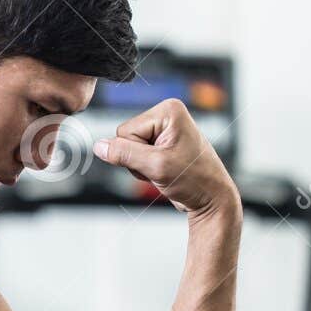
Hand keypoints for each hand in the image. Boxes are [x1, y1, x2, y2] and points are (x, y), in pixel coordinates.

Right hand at [92, 99, 238, 216]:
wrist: (211, 199)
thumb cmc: (196, 180)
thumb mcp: (156, 166)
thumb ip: (124, 154)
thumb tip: (99, 146)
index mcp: (168, 110)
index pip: (125, 130)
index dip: (136, 152)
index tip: (160, 162)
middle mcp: (166, 116)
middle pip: (126, 137)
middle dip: (138, 159)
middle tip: (162, 168)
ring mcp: (165, 130)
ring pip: (129, 148)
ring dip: (142, 166)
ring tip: (166, 171)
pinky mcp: (162, 144)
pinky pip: (137, 155)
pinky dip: (146, 168)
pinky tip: (164, 172)